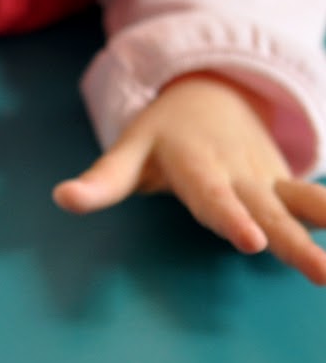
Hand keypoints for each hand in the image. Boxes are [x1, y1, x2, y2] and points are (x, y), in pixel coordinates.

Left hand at [53, 72, 325, 282]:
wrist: (211, 90)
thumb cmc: (162, 133)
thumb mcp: (128, 151)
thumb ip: (101, 181)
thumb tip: (63, 199)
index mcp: (199, 167)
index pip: (215, 198)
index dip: (232, 219)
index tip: (252, 243)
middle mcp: (239, 173)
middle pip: (267, 211)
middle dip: (292, 241)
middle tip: (320, 272)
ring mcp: (268, 178)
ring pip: (300, 205)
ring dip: (323, 229)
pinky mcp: (287, 182)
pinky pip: (314, 200)